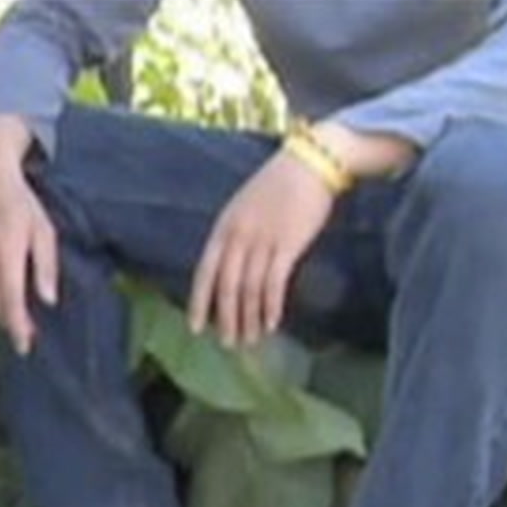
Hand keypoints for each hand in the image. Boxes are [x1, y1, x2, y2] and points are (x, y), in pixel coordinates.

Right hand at [0, 123, 56, 356]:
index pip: (10, 301)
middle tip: (26, 333)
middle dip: (9, 324)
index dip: (18, 327)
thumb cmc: (22, 204)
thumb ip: (45, 266)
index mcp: (6, 253)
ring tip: (12, 317)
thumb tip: (47, 301)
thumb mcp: (44, 231)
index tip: (26, 346)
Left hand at [188, 149, 336, 347]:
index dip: (199, 302)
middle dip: (226, 319)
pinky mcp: (288, 244)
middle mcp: (238, 236)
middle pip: (226, 287)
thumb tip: (227, 270)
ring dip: (249, 319)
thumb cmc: (278, 186)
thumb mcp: (242, 208)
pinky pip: (274, 283)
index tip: (195, 328)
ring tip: (251, 339)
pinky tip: (271, 323)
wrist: (311, 163)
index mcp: (223, 228)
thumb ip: (233, 237)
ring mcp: (263, 240)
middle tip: (228, 344)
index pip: (204, 272)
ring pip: (249, 290)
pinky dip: (270, 306)